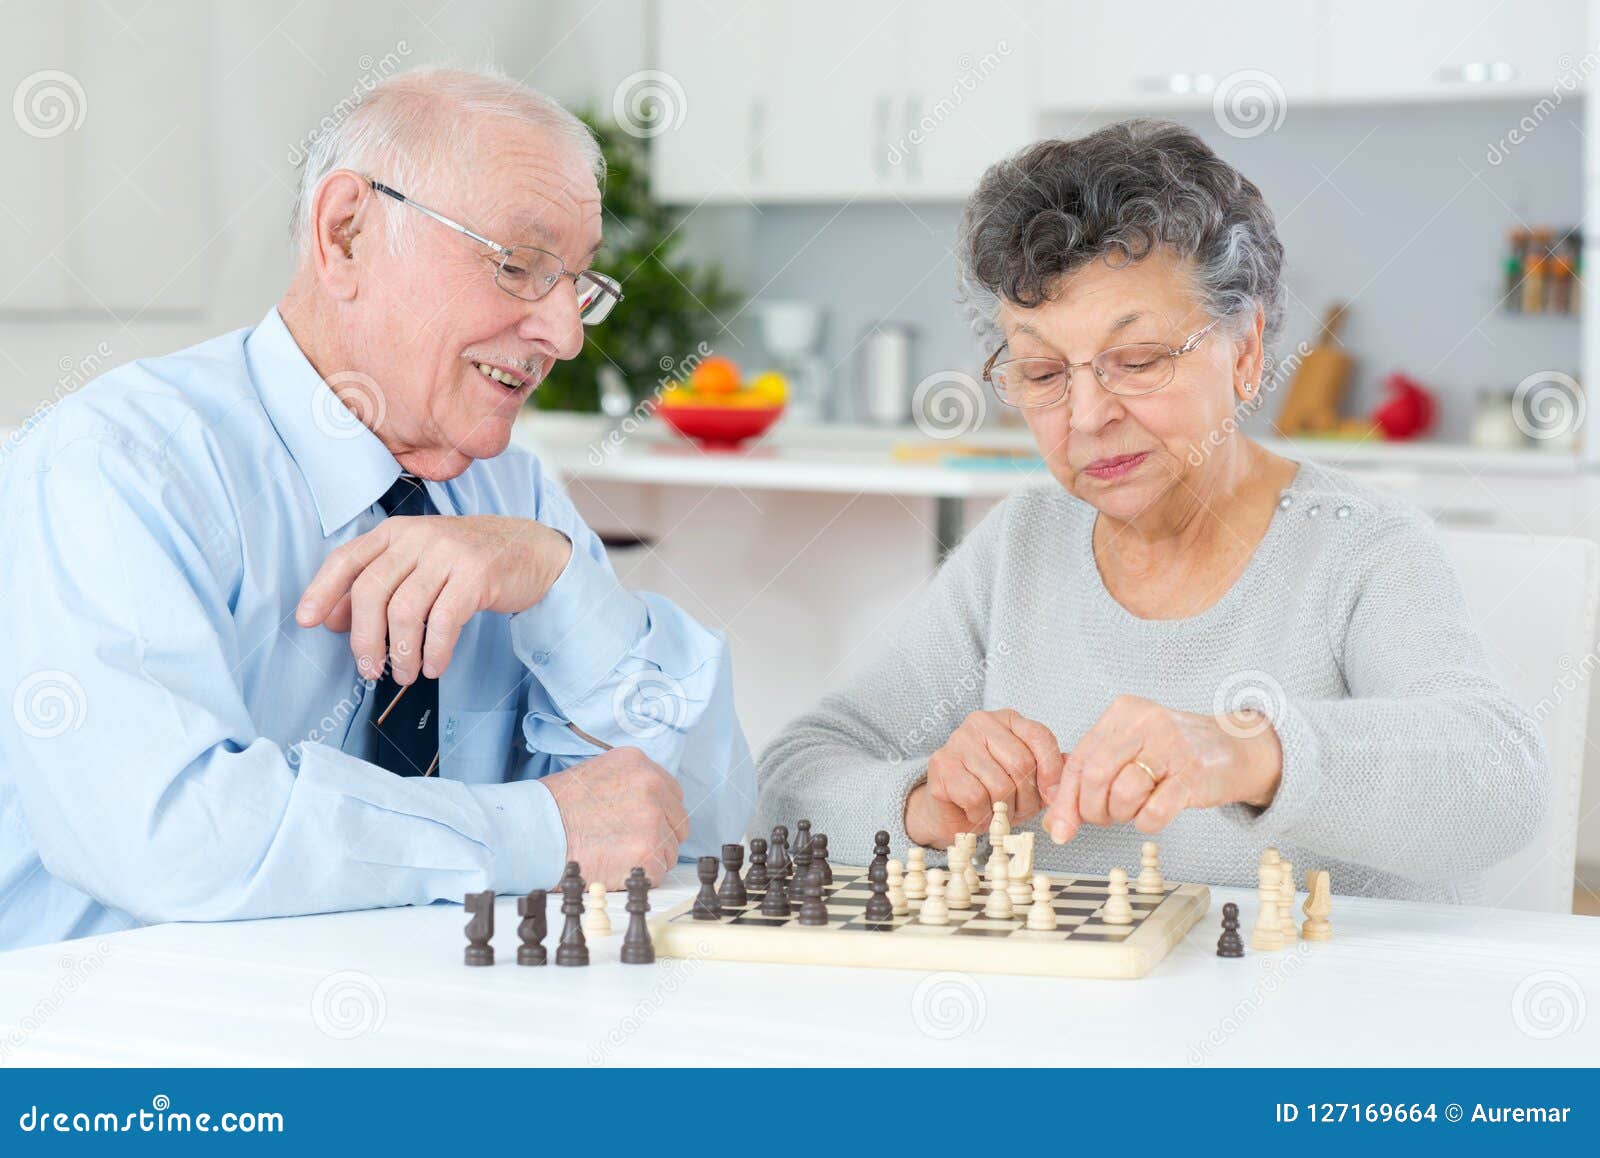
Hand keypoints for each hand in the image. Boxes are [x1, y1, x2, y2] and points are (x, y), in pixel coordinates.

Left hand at [296, 513, 572, 683]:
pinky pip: (443, 621)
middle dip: (364, 639)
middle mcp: (418, 537)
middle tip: (369, 670)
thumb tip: (335, 619)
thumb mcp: (418, 564)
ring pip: (405, 610)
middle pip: (371, 591)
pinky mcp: (477, 575)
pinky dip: (434, 651)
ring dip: (401, 653)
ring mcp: (448, 554)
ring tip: (404, 675)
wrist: (531, 550)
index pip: (346, 559)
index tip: (307, 622)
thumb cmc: (468, 562)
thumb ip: (379, 584)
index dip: (322, 591)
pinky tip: (433, 666)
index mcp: (396, 532)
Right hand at [540, 747, 688, 887]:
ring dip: (648, 858)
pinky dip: (638, 877)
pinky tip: (614, 867)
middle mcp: (652, 788)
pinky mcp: (647, 854)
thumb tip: (652, 802)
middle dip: (659, 837)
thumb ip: (631, 783)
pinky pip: (657, 873)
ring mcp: (652, 821)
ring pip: (669, 850)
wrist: (535, 831)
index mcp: (640, 765)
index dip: (659, 814)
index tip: (642, 825)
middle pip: (677, 824)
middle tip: (629, 844)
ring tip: (615, 855)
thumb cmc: (557, 806)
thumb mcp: (599, 773)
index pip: (673, 795)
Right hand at [904, 709, 1063, 847]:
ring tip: (996, 813)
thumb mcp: (1028, 780)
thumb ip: (1051, 772)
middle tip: (1019, 811)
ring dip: (1004, 810)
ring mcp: (957, 741)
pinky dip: (981, 814)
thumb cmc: (992, 792)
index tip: (1050, 795)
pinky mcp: (942, 765)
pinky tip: (976, 812)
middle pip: (1021, 763)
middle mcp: (980, 722)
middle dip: (1027, 798)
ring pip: (1000, 784)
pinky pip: (976, 797)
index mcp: (1006, 719)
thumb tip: (1070, 771)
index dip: (1051, 771)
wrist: (950, 812)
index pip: (1039, 737)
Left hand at [1039, 694, 1282, 843]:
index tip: (1061, 827)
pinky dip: (1146, 823)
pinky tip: (1152, 815)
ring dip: (1121, 815)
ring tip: (1132, 811)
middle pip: (1096, 775)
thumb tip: (1056, 824)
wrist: (1234, 749)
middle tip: (1104, 818)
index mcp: (1123, 712)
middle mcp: (1146, 722)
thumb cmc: (1173, 753)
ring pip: (1123, 792)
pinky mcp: (1194, 774)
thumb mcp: (1129, 753)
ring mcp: (1172, 746)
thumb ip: (1090, 780)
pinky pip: (1154, 811)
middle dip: (1092, 809)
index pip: (1079, 759)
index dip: (1065, 798)